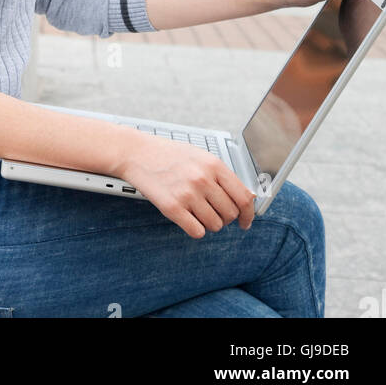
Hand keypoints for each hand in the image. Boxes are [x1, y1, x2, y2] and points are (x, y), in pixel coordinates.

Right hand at [118, 131, 255, 238]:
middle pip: (230, 214)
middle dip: (225, 218)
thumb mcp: (200, 156)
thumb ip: (221, 175)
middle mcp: (203, 179)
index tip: (246, 222)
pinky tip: (187, 217)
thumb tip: (245, 197)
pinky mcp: (172, 207)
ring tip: (197, 211)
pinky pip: (197, 231)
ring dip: (208, 223)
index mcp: (213, 164)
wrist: (136, 152)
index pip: (244, 197)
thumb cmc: (168, 154)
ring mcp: (187, 193)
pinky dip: (195, 229)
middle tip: (213, 212)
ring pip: (214, 225)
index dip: (249, 214)